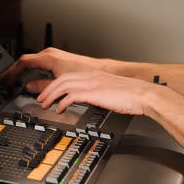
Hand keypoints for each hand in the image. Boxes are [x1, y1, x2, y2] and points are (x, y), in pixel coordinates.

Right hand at [1, 47, 105, 93]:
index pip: (23, 62)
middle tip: (7, 82)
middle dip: (15, 72)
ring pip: (32, 62)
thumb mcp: (60, 84)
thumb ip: (43, 86)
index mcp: (48, 58)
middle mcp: (49, 54)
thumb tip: (29, 87)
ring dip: (23, 71)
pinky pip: (38, 63)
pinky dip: (31, 70)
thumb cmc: (83, 74)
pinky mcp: (56, 58)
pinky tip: (30, 78)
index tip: (6, 80)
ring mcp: (53, 55)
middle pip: (25, 61)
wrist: (98, 70)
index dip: (12, 72)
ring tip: (16, 82)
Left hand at [36, 70, 160, 115]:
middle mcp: (91, 76)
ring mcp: (92, 83)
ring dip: (51, 95)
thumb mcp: (109, 90)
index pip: (67, 76)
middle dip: (48, 89)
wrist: (144, 94)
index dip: (54, 84)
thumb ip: (96, 91)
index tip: (48, 92)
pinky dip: (63, 102)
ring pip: (64, 85)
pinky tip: (60, 109)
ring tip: (45, 104)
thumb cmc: (131, 95)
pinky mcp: (95, 92)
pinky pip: (72, 95)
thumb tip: (87, 98)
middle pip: (61, 79)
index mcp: (94, 74)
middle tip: (40, 99)